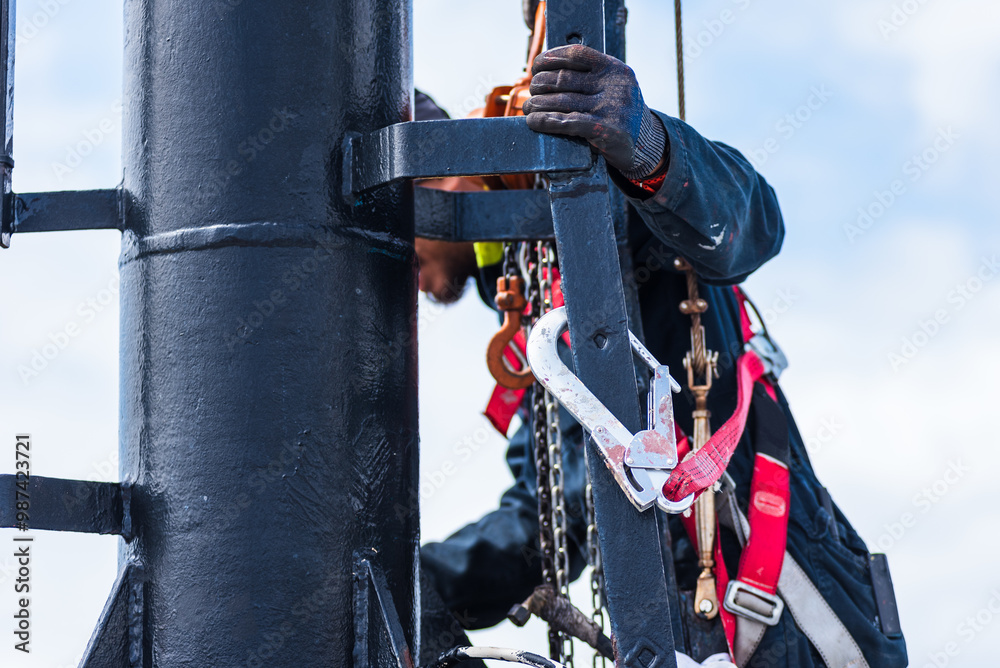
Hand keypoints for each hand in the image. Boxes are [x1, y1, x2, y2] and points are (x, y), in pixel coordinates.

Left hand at [522, 44, 666, 178]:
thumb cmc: (620, 114)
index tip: (537, 65)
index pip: (576, 54)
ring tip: (528, 108)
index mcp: (614, 69)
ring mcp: (612, 108)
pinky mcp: (606, 131)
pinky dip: (545, 121)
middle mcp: (614, 85)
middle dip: (540, 84)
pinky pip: (567, 123)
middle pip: (564, 79)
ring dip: (537, 105)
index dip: (551, 57)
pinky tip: (533, 121)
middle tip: (532, 92)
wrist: (646, 144)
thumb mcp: (614, 87)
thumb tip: (549, 70)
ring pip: (562, 101)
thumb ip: (590, 77)